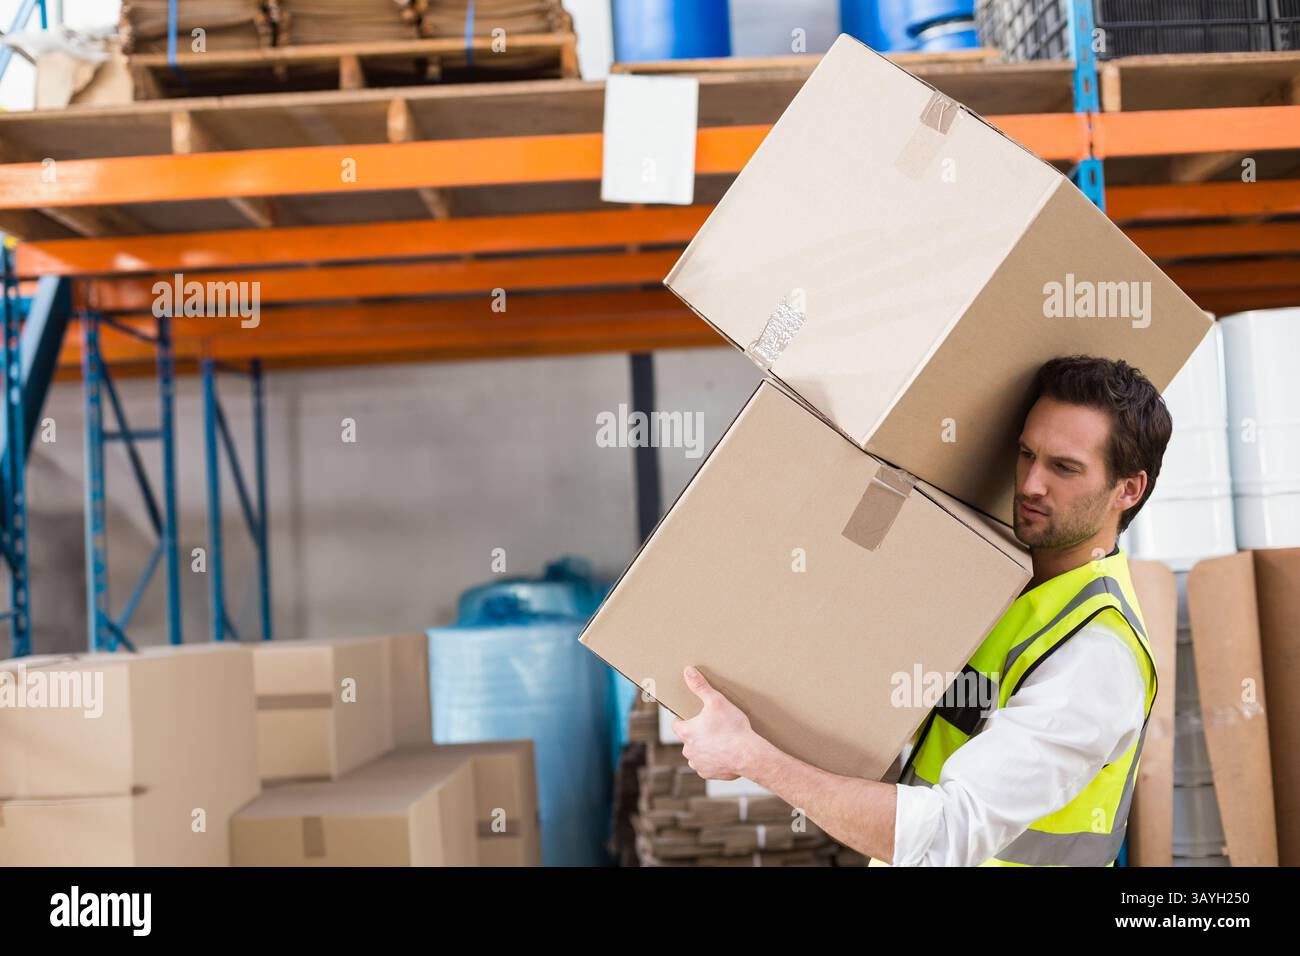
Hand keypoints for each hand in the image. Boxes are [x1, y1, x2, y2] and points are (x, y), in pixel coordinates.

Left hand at [672, 665, 763, 780]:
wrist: (749, 754)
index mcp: (686, 732)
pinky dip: (714, 760)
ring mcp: (698, 764)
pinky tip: (725, 753)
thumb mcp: (717, 701)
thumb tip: (688, 671)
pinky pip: (707, 766)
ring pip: (697, 753)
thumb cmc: (732, 728)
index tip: (694, 715)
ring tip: (720, 740)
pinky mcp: (709, 774)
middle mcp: (688, 750)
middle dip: (697, 733)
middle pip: (688, 739)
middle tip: (713, 726)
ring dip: (704, 748)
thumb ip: (700, 686)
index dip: (684, 718)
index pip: (676, 723)